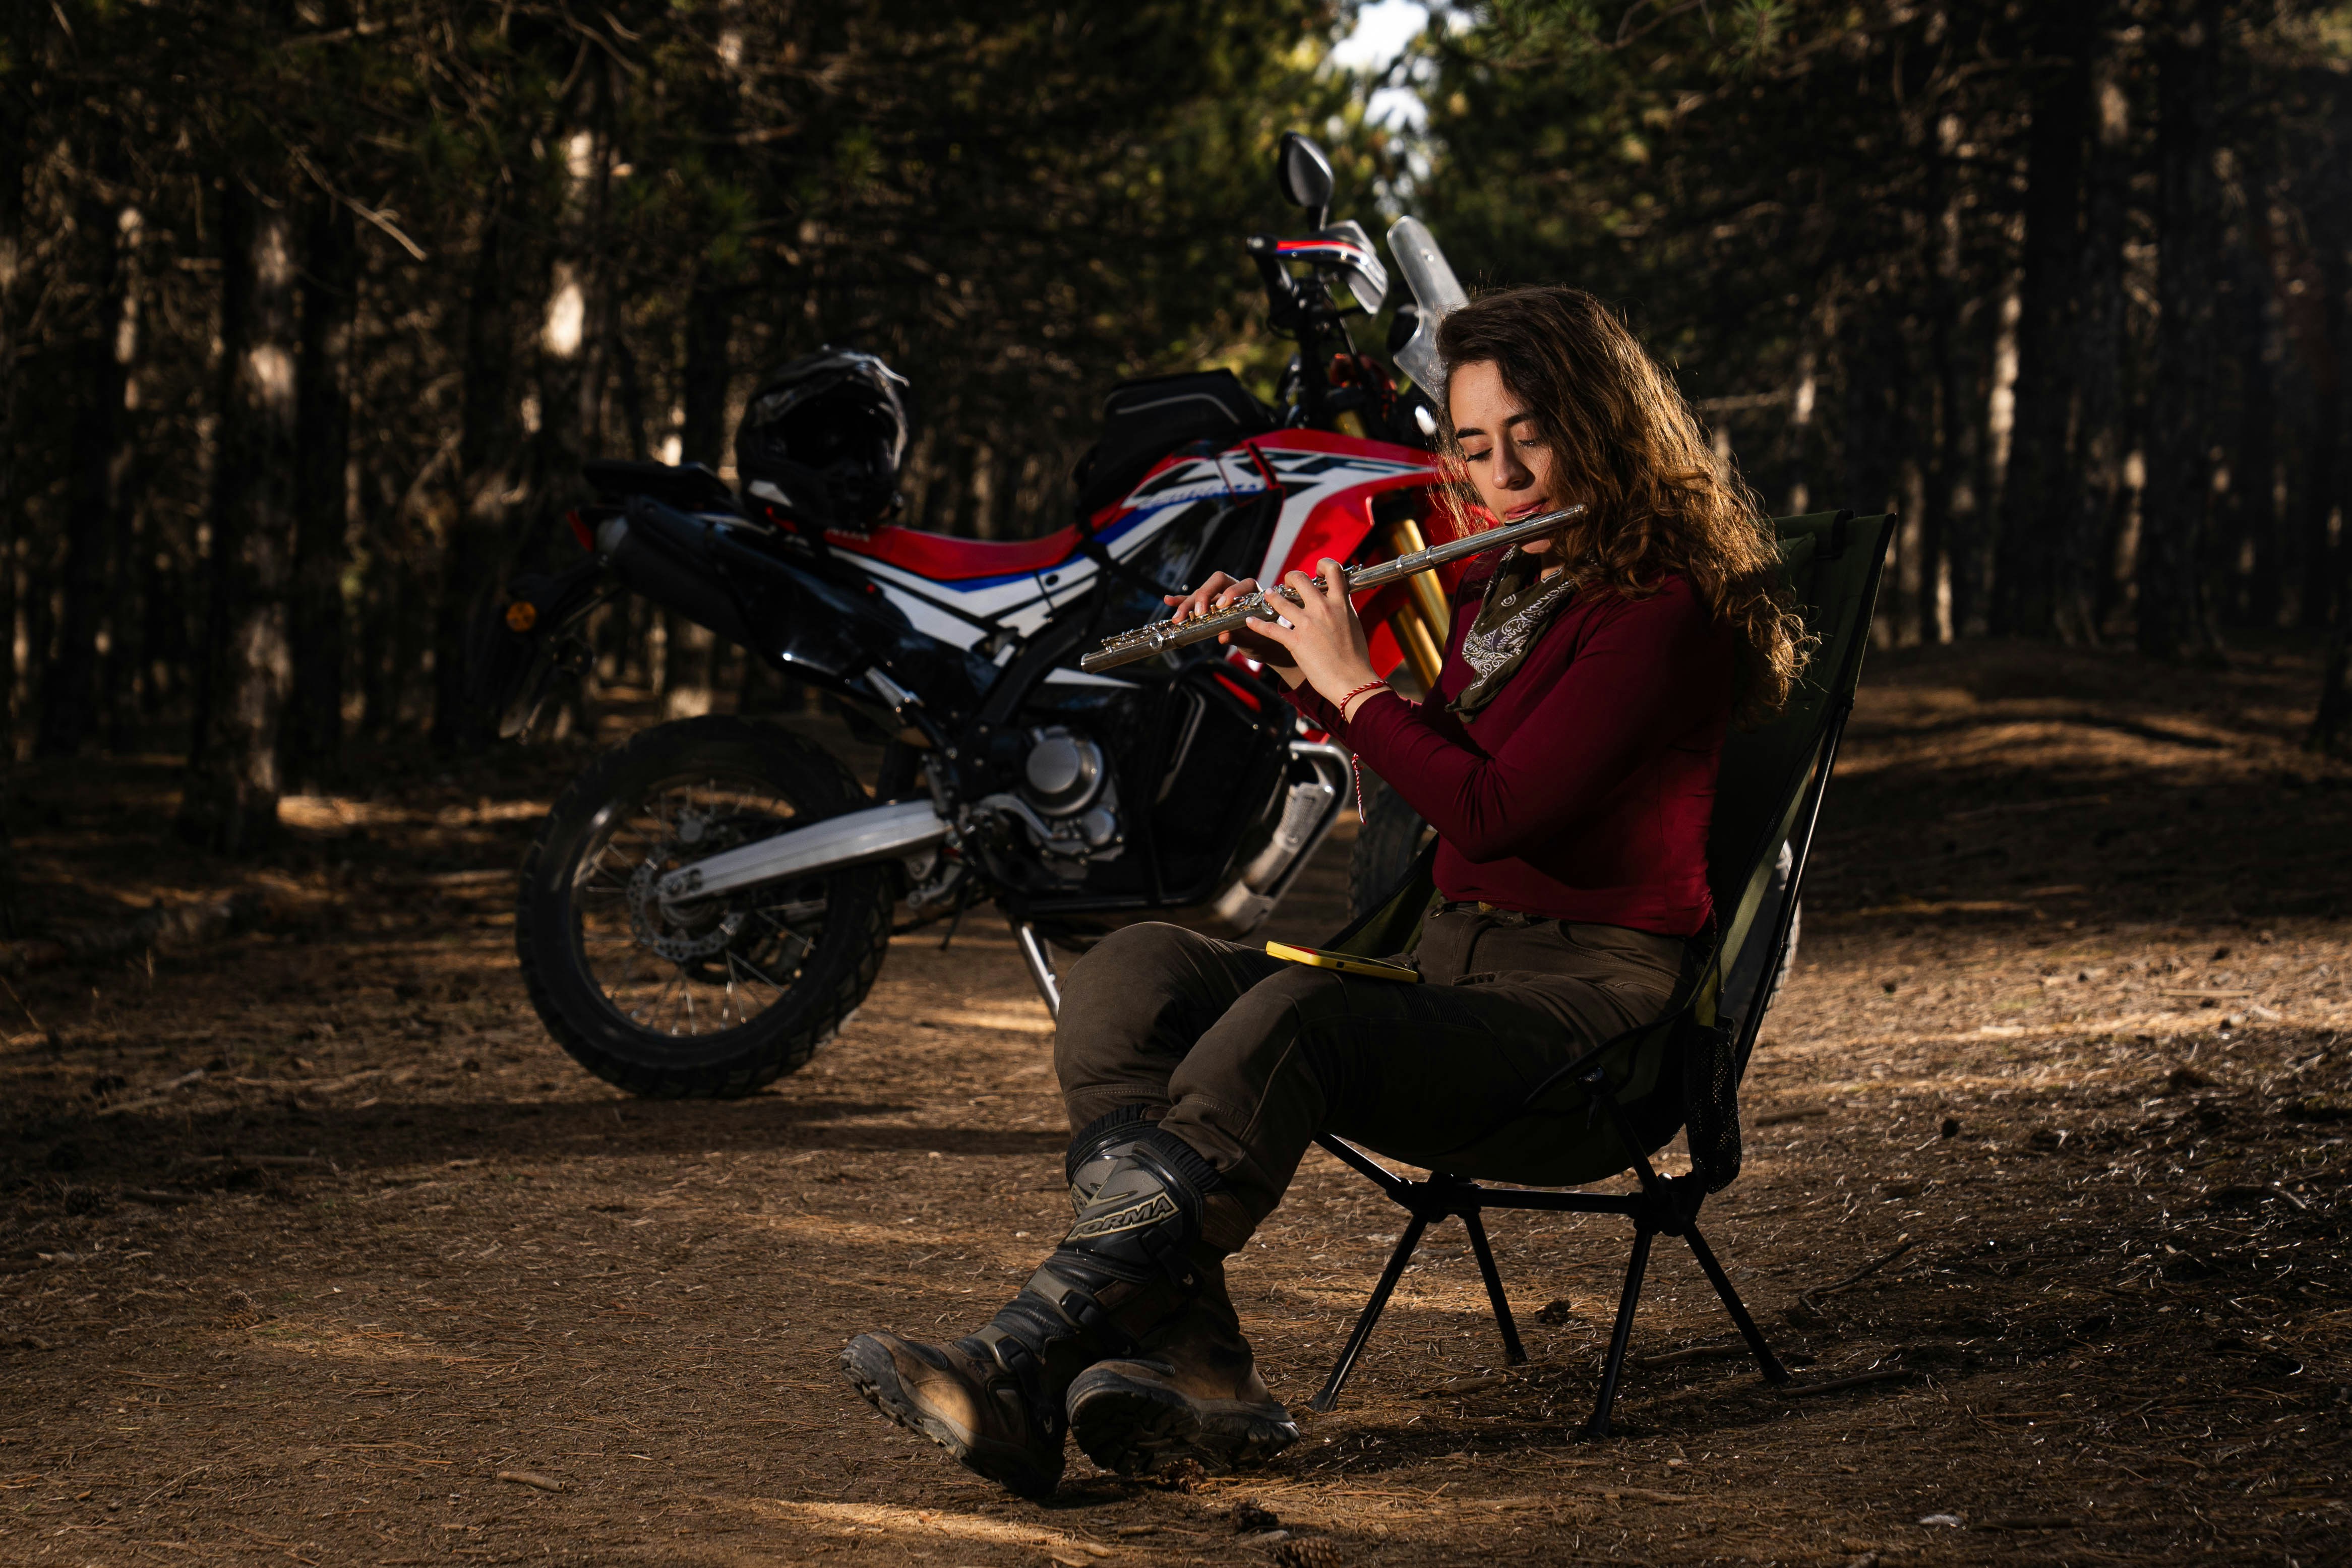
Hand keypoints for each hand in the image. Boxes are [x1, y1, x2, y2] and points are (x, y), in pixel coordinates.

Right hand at [1164, 573, 1299, 681]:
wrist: (1263, 644)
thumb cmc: (1264, 638)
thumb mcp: (1256, 640)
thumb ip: (1242, 636)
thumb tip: (1223, 636)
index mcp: (1253, 593)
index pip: (1242, 584)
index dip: (1233, 592)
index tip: (1223, 605)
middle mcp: (1236, 590)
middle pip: (1217, 583)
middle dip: (1205, 596)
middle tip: (1198, 613)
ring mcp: (1220, 596)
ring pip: (1203, 593)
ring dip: (1188, 604)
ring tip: (1178, 617)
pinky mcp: (1209, 606)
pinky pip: (1194, 601)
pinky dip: (1182, 601)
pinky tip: (1169, 600)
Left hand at [1247, 559, 1382, 712]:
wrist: (1352, 680)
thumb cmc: (1356, 658)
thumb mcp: (1354, 625)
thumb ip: (1343, 611)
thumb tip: (1339, 604)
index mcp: (1341, 603)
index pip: (1333, 570)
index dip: (1322, 564)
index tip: (1316, 571)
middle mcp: (1323, 608)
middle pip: (1299, 578)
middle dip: (1290, 578)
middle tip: (1287, 585)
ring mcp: (1308, 624)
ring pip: (1279, 600)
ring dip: (1270, 596)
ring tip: (1267, 596)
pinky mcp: (1295, 641)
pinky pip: (1269, 628)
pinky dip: (1256, 624)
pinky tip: (1250, 621)